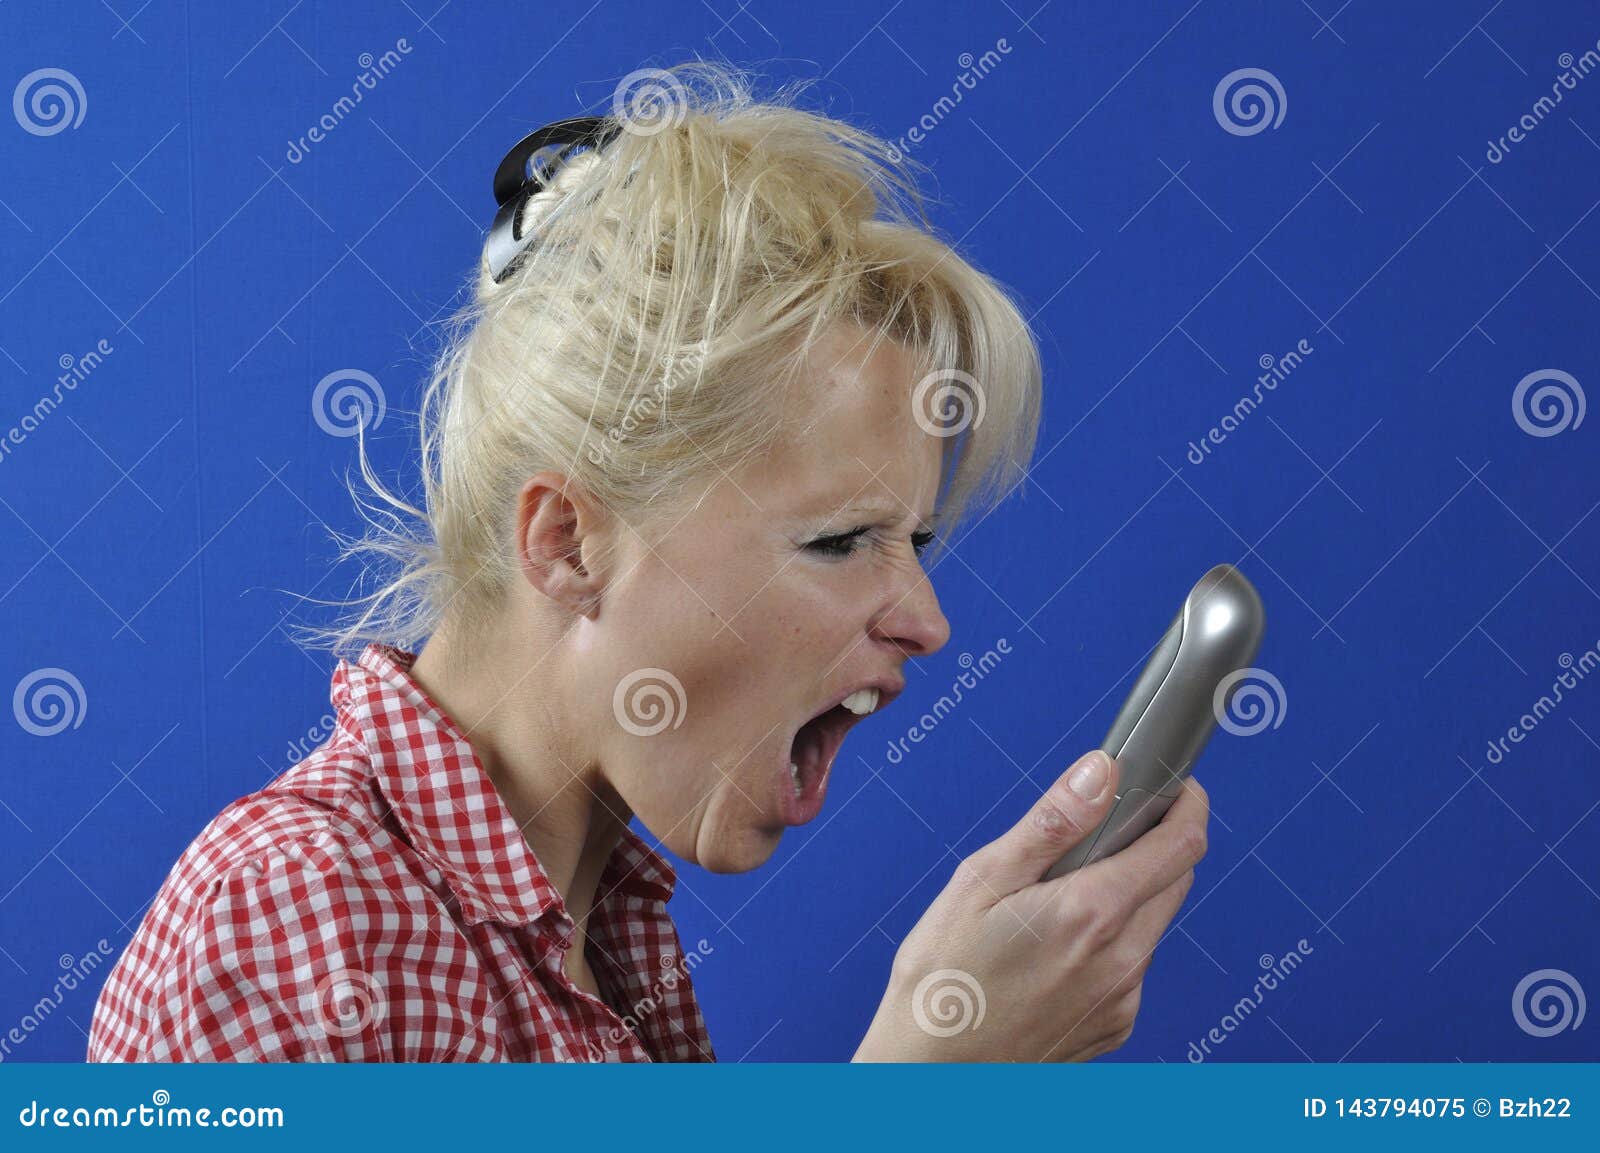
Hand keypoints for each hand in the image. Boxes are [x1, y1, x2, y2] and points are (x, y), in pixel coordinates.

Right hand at [853, 749, 1208, 1060]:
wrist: (930, 1074)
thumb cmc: (943, 977)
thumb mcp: (982, 881)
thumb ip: (1053, 822)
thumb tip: (1103, 771)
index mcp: (1092, 913)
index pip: (1182, 846)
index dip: (1186, 805)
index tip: (1174, 785)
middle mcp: (1122, 959)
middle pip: (1175, 881)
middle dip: (1152, 846)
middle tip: (1095, 835)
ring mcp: (1123, 999)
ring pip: (1151, 923)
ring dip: (1127, 896)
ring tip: (1054, 901)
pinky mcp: (1114, 1026)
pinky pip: (1132, 966)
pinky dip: (1110, 943)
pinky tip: (1053, 949)